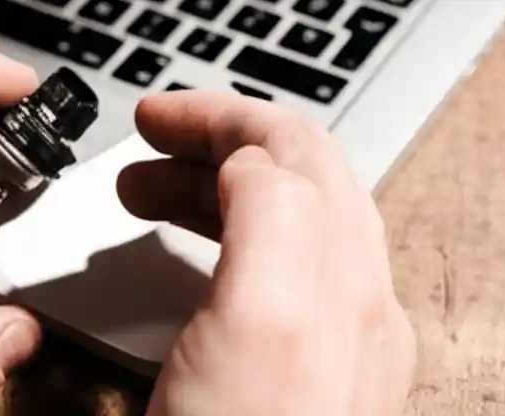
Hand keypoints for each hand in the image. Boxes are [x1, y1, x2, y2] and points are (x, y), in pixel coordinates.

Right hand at [117, 91, 414, 415]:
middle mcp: (358, 311)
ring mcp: (343, 352)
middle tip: (147, 148)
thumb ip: (269, 219)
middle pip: (296, 180)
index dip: (217, 116)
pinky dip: (230, 244)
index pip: (295, 149)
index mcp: (344, 283)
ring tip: (149, 198)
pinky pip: (280, 282)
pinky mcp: (313, 389)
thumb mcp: (257, 320)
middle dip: (213, 145)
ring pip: (289, 227)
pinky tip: (196, 271)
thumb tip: (250, 162)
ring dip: (216, 189)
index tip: (154, 116)